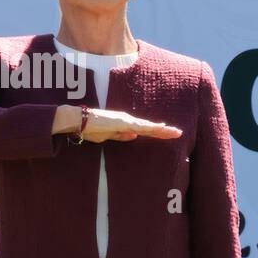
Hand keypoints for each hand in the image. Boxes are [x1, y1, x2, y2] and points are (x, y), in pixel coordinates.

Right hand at [54, 105, 181, 142]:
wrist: (78, 120)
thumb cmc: (90, 128)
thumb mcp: (108, 136)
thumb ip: (121, 136)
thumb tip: (134, 137)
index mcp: (125, 125)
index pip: (144, 130)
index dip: (157, 132)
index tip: (169, 134)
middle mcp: (127, 121)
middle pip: (149, 127)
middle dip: (164, 131)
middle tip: (178, 133)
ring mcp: (125, 121)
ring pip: (147, 126)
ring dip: (161, 130)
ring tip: (174, 132)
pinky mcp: (121, 122)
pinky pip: (139, 126)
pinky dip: (150, 128)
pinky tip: (159, 128)